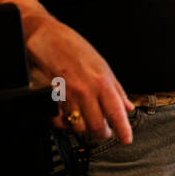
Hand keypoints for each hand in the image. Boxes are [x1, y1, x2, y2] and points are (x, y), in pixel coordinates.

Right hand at [28, 16, 134, 144]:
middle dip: (102, 132)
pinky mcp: (52, 96)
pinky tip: (68, 117)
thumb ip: (116, 89)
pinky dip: (65, 122)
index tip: (126, 139)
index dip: (123, 130)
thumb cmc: (74, 47)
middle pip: (97, 125)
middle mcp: (87, 90)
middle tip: (104, 131)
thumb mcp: (102, 65)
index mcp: (103, 82)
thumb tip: (128, 106)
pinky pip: (59, 119)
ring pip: (78, 125)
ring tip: (86, 122)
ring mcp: (68, 95)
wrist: (47, 36)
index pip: (116, 112)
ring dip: (83, 128)